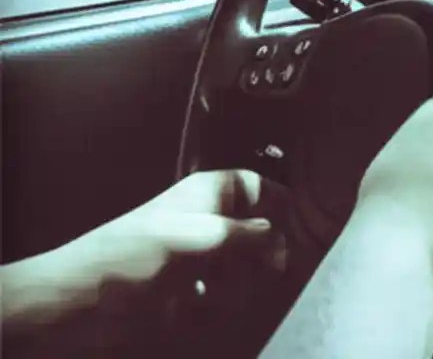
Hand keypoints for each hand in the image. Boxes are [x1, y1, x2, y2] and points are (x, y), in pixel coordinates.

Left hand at [1, 169, 288, 353]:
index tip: (291, 230)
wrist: (81, 302)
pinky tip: (192, 305)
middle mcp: (209, 221)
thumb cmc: (135, 256)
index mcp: (209, 193)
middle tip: (255, 270)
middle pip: (260, 233)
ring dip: (236, 286)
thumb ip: (246, 234)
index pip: (258, 186)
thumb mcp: (197, 236)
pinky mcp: (190, 290)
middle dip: (259, 257)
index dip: (278, 204)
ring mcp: (200, 258)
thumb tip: (276, 236)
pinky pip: (224, 297)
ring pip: (246, 270)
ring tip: (207, 291)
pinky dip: (215, 304)